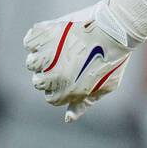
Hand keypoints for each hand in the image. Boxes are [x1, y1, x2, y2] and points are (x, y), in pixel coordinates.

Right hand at [24, 5, 133, 122]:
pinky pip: (31, 41)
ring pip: (32, 62)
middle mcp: (52, 78)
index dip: (61, 85)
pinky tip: (57, 34)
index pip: (51, 97)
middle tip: (69, 58)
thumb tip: (67, 118)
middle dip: (50, 72)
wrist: (116, 29)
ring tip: (63, 47)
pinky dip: (39, 39)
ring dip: (42, 56)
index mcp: (65, 93)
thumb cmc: (114, 59)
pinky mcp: (43, 36)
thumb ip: (84, 104)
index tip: (73, 72)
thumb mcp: (104, 86)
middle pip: (38, 81)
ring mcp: (46, 56)